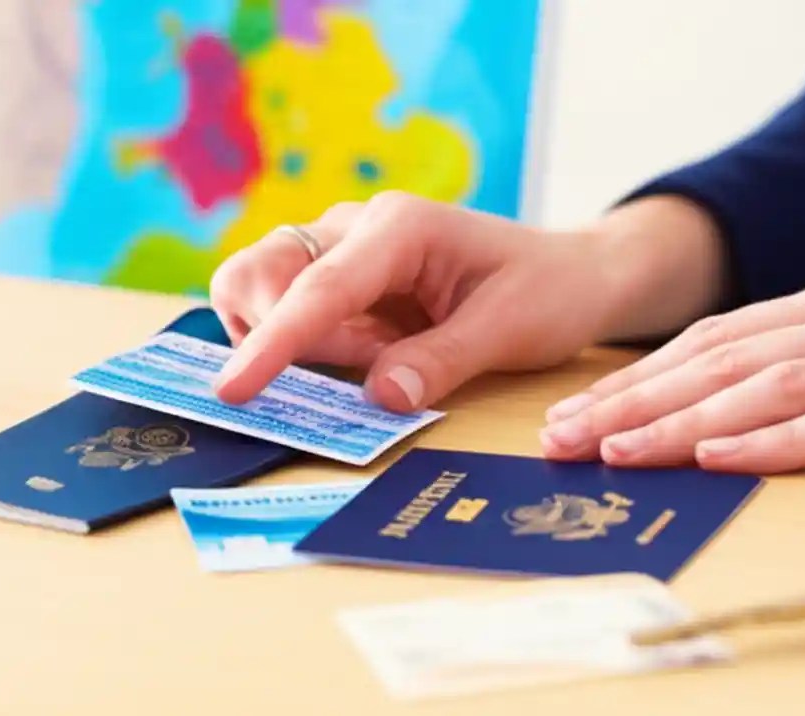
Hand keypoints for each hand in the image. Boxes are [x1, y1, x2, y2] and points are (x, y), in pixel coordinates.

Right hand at [208, 192, 724, 410]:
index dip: (273, 342)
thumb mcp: (509, 330)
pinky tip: (366, 357)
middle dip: (276, 335)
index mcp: (400, 228)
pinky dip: (304, 347)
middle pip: (260, 274)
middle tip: (357, 369)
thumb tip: (378, 398)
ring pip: (260, 289)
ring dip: (289, 342)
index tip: (234, 390)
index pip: (318, 287)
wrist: (571, 274)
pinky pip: (290, 313)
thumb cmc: (548, 291)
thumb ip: (441, 361)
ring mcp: (342, 252)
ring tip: (371, 360)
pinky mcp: (341, 281)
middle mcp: (357, 228)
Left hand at [540, 248, 804, 473]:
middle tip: (561, 433)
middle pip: (722, 358)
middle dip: (632, 398)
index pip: (722, 336)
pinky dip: (777, 439)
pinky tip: (722, 455)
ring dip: (681, 419)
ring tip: (612, 448)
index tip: (583, 406)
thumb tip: (775, 382)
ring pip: (767, 385)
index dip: (643, 373)